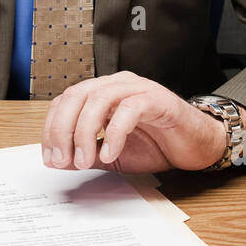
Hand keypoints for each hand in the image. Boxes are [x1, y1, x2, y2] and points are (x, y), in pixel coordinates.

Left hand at [41, 72, 227, 173]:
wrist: (196, 146)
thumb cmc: (156, 146)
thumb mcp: (112, 156)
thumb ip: (85, 155)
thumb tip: (56, 161)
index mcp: (102, 94)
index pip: (65, 102)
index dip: (52, 128)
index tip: (50, 158)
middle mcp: (116, 85)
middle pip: (76, 96)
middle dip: (62, 129)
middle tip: (62, 160)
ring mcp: (137, 89)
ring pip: (98, 100)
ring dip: (85, 133)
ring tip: (85, 161)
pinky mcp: (157, 99)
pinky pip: (129, 110)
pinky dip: (114, 133)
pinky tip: (110, 154)